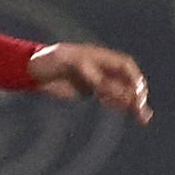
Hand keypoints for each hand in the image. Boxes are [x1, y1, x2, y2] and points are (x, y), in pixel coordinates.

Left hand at [29, 42, 152, 123]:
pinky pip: (108, 98)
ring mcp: (94, 80)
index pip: (124, 66)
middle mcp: (100, 67)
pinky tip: (130, 114)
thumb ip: (86, 72)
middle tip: (143, 111)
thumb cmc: (48, 59)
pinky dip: (120, 106)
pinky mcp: (87, 91)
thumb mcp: (69, 62)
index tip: (137, 93)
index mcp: (98, 56)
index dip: (134, 78)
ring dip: (132, 103)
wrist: (30, 69)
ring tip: (144, 118)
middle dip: (136, 95)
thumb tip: (104, 86)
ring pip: (120, 91)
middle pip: (125, 80)